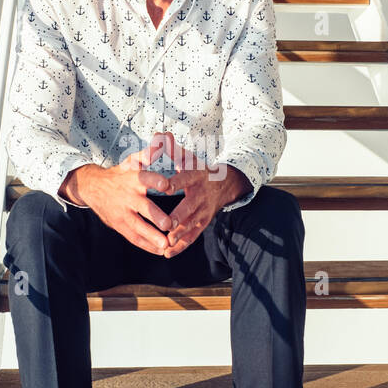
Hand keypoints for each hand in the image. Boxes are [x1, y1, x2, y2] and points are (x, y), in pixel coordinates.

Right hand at [60, 136, 179, 254]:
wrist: (93, 188)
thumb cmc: (120, 174)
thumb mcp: (133, 161)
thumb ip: (150, 152)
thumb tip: (164, 137)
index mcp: (134, 179)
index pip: (146, 178)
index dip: (156, 181)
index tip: (168, 185)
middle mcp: (129, 197)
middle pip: (144, 208)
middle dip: (156, 217)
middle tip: (169, 225)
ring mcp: (124, 213)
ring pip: (139, 227)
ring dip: (152, 237)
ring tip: (166, 245)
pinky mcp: (120, 225)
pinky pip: (134, 238)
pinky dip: (147, 245)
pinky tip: (160, 250)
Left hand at [160, 136, 248, 258]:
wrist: (225, 184)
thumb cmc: (200, 170)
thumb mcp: (189, 158)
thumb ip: (173, 149)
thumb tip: (161, 135)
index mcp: (195, 177)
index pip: (184, 179)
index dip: (175, 182)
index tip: (164, 186)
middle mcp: (200, 195)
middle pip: (189, 207)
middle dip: (178, 216)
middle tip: (167, 224)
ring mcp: (203, 211)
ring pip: (191, 224)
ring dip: (179, 235)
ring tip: (166, 244)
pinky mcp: (203, 222)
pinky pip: (192, 236)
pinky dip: (181, 246)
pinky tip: (168, 253)